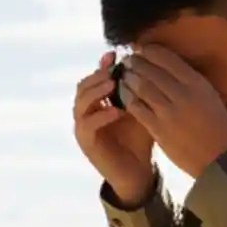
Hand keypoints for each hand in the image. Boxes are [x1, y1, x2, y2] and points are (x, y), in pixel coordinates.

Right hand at [73, 51, 155, 205]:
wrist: (138, 171)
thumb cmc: (140, 139)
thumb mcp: (141, 110)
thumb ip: (138, 91)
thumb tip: (146, 64)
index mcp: (97, 103)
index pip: (94, 79)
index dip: (101, 66)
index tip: (114, 55)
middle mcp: (86, 113)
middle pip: (82, 87)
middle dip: (96, 76)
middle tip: (112, 69)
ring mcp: (83, 128)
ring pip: (80, 104)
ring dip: (95, 92)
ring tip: (113, 84)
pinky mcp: (86, 143)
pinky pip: (87, 125)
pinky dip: (100, 116)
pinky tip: (116, 110)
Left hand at [120, 45, 226, 177]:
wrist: (218, 157)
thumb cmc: (217, 126)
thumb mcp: (210, 96)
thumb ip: (191, 81)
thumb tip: (171, 65)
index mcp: (197, 83)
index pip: (168, 59)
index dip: (150, 51)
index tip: (141, 49)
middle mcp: (183, 94)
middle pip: (151, 71)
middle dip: (135, 63)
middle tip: (127, 60)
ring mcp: (169, 111)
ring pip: (141, 87)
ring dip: (128, 78)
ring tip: (123, 75)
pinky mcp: (157, 128)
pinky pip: (136, 107)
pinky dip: (126, 98)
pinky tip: (122, 94)